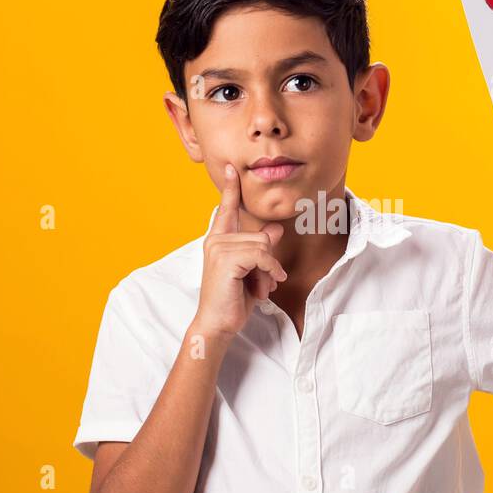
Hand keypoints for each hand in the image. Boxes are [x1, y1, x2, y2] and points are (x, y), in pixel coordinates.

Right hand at [193, 163, 287, 339]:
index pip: (226, 210)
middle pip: (261, 236)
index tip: (231, 168)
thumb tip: (275, 230)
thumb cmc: (233, 299)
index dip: (231, 189)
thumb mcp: (252, 272)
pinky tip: (266, 287)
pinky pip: (262, 256)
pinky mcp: (226, 259)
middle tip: (261, 283)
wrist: (218, 323)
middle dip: (268, 262)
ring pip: (263, 246)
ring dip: (268, 271)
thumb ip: (261, 249)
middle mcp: (216, 240)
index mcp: (219, 240)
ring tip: (260, 288)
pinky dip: (270, 272)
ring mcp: (219, 248)